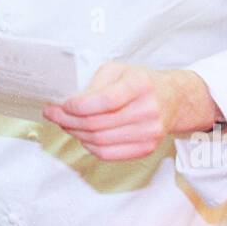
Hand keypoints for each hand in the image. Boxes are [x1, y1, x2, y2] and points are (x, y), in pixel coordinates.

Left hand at [43, 63, 217, 160]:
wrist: (173, 98)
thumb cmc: (142, 82)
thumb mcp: (119, 70)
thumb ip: (95, 83)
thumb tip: (69, 101)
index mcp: (140, 85)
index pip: (104, 100)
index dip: (77, 106)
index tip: (62, 104)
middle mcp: (147, 110)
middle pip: (98, 124)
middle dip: (68, 121)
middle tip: (53, 114)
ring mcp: (149, 132)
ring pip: (100, 141)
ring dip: (75, 134)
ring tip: (64, 124)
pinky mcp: (146, 148)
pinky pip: (108, 154)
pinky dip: (89, 147)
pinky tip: (81, 136)